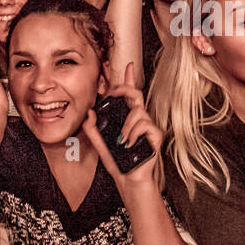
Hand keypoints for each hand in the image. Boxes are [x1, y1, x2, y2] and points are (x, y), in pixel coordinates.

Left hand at [82, 63, 163, 186]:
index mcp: (127, 118)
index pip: (129, 95)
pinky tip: (130, 143)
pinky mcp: (155, 135)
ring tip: (122, 139)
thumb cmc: (117, 161)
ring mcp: (148, 126)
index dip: (129, 79)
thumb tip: (89, 111)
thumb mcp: (99, 143)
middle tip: (113, 93)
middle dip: (124, 89)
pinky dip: (134, 133)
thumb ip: (92, 127)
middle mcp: (139, 119)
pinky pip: (145, 125)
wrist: (128, 178)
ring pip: (138, 111)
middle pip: (135, 94)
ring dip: (127, 124)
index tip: (127, 66)